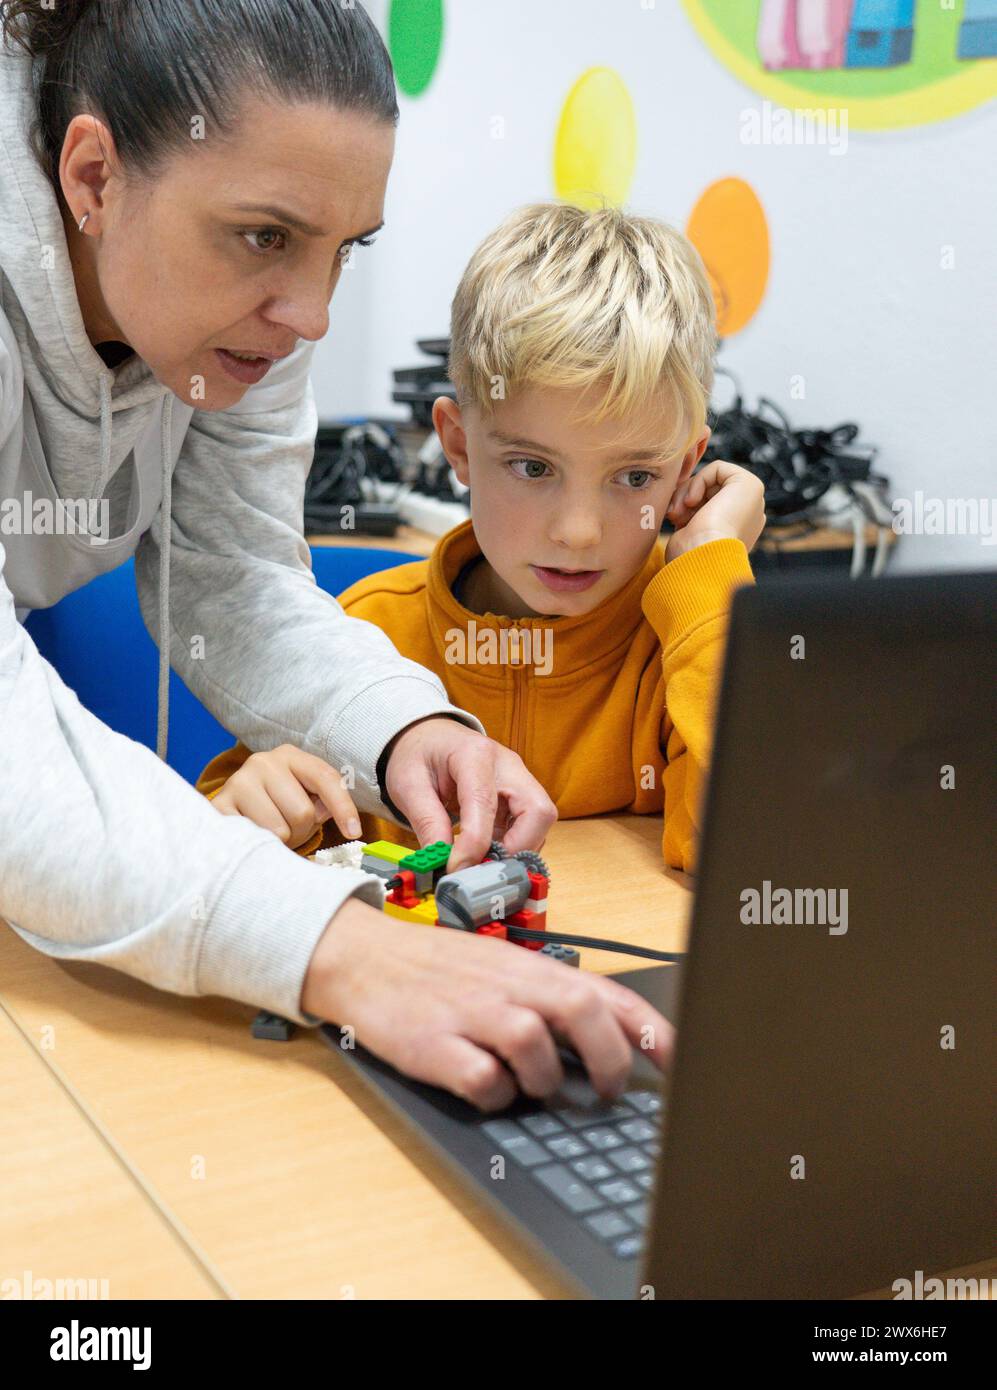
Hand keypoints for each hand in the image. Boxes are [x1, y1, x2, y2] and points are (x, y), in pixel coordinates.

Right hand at [211, 745, 361, 848]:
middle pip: (302, 812)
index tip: (354, 832)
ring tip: (270, 831)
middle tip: (289, 828)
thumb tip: (347, 822)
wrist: (234, 812)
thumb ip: (325, 803)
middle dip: (301, 830)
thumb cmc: (279, 806)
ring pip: (278, 830)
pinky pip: (254, 838)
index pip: (325, 778)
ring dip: (280, 840)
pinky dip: (259, 844)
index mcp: (290, 755)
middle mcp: (262, 762)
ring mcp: (238, 782)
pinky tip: (254, 835)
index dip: (343, 807)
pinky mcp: (219, 806)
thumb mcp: (306, 798)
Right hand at [302, 898, 674, 1110]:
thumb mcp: (503, 969)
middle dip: (608, 1058)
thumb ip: (550, 998)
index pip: (609, 995)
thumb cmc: (439, 969)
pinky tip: (487, 1088)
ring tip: (531, 1086)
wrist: (364, 957)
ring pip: (534, 1047)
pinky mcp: (433, 1044)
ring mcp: (470, 1013)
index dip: (652, 1031)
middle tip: (606, 1089)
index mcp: (532, 969)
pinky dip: (494, 1095)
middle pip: (581, 1011)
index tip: (679, 1062)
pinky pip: (481, 1080)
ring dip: (543, 1080)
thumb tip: (607, 1041)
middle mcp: (508, 985)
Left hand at [383, 717, 556, 870]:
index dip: (475, 843)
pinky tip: (485, 853)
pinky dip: (512, 847)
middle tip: (484, 868)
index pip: (485, 802)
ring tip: (479, 863)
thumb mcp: (408, 785)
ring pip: (539, 822)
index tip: (456, 869)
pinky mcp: (519, 797)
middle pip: (538, 811)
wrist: (427, 737)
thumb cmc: (418, 754)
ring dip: (515, 850)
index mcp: (474, 754)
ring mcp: (518, 780)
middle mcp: (507, 765)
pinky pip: (530, 828)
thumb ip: (427, 822)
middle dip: (517, 848)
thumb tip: (441, 862)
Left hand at [665, 460, 765, 563]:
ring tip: (678, 512)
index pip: (708, 506)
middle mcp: (749, 516)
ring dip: (687, 492)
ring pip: (711, 480)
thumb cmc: (689, 559)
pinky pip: (717, 468)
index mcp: (738, 530)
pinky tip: (692, 501)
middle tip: (673, 515)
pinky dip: (698, 480)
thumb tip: (680, 505)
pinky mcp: (750, 484)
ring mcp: (753, 500)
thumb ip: (690, 518)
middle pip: (709, 491)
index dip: (688, 508)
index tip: (675, 522)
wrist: (703, 562)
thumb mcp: (687, 536)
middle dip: (686, 498)